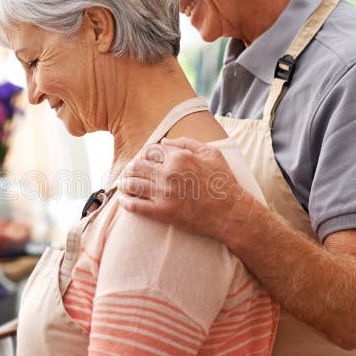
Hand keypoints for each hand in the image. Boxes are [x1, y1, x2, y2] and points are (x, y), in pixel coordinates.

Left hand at [117, 137, 250, 241]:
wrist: (231, 213)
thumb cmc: (224, 182)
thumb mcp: (211, 153)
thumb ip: (186, 143)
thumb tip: (163, 142)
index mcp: (179, 156)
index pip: (150, 151)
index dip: (144, 156)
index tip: (143, 161)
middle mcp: (169, 173)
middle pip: (136, 166)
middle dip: (131, 168)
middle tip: (129, 172)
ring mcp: (164, 193)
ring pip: (132, 184)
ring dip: (124, 183)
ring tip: (124, 185)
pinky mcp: (162, 212)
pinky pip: (135, 205)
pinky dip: (125, 202)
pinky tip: (124, 200)